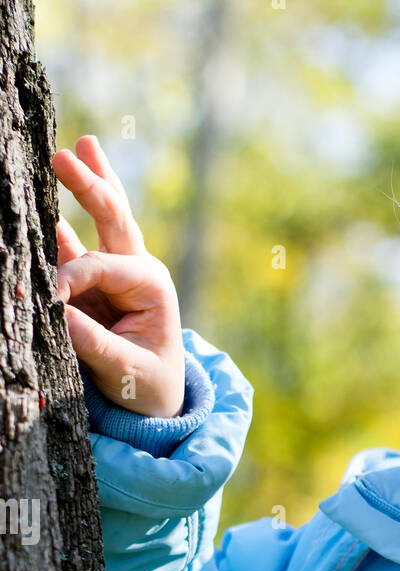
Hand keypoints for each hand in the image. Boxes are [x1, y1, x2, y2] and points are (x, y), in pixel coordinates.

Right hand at [52, 135, 185, 417]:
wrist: (155, 397)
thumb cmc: (147, 385)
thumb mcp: (126, 371)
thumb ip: (94, 344)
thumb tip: (58, 313)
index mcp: (152, 285)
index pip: (101, 266)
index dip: (71, 277)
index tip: (52, 299)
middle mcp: (137, 269)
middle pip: (113, 218)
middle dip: (90, 185)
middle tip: (67, 152)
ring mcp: (117, 271)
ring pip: (100, 220)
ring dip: (87, 183)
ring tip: (77, 146)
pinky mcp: (97, 282)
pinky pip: (75, 245)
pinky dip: (60, 220)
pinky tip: (47, 188)